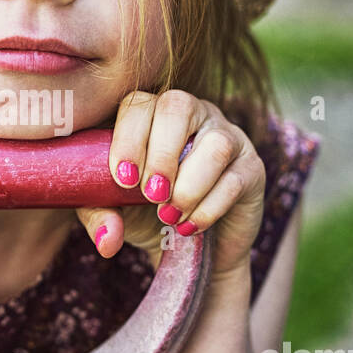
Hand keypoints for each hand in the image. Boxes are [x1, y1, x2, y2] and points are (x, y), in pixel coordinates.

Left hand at [75, 90, 265, 280]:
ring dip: (189, 184)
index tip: (123, 178)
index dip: (129, 138)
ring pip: (215, 142)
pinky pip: (235, 179)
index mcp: (153, 115)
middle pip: (178, 106)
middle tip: (151, 195)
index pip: (139, 104)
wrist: (190, 248)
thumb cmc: (145, 215)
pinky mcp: (252, 168)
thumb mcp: (114, 212)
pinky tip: (189, 226)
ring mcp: (227, 137)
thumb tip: (107, 240)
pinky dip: (208, 207)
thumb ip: (100, 216)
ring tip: (169, 215)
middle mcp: (193, 115)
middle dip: (161, 154)